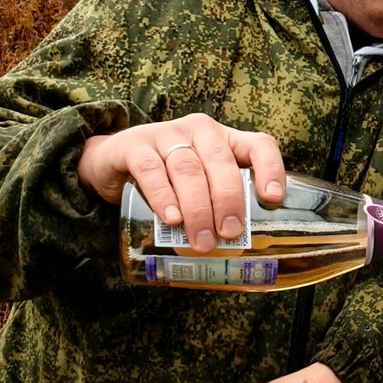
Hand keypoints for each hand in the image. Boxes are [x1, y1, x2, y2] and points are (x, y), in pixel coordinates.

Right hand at [78, 114, 285, 251]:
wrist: (110, 163)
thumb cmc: (167, 179)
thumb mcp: (198, 185)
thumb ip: (216, 205)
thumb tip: (238, 252)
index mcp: (224, 139)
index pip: (258, 144)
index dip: (270, 169)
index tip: (272, 199)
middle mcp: (199, 131)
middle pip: (221, 161)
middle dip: (228, 200)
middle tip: (228, 233)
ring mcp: (167, 134)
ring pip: (188, 169)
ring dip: (197, 207)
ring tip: (201, 239)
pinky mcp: (135, 145)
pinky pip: (152, 169)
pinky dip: (163, 195)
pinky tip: (171, 218)